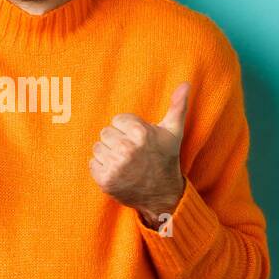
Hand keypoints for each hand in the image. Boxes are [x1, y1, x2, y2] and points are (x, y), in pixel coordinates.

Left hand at [89, 82, 188, 226]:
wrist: (162, 195)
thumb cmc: (166, 159)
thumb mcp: (173, 132)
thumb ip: (177, 106)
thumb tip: (186, 84)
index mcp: (141, 133)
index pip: (117, 120)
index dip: (127, 129)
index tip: (138, 141)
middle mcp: (127, 149)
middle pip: (106, 133)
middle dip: (117, 141)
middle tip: (131, 153)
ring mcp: (115, 165)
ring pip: (97, 147)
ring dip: (108, 154)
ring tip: (124, 162)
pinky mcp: (106, 180)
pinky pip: (92, 163)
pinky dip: (101, 168)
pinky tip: (117, 172)